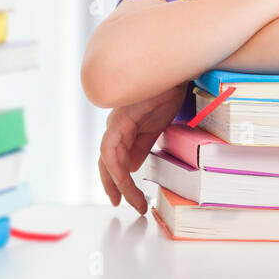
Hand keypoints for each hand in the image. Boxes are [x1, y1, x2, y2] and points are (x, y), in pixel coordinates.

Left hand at [97, 81, 188, 214]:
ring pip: (108, 159)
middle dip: (112, 186)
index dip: (116, 179)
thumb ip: (141, 147)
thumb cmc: (166, 94)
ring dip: (118, 183)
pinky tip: (129, 179)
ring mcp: (115, 121)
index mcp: (123, 127)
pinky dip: (118, 169)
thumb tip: (130, 169)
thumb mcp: (155, 128)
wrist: (173, 74)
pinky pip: (113, 150)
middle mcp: (115, 125)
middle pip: (106, 161)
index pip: (113, 158)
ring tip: (134, 200)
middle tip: (123, 204)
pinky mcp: (120, 120)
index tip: (128, 198)